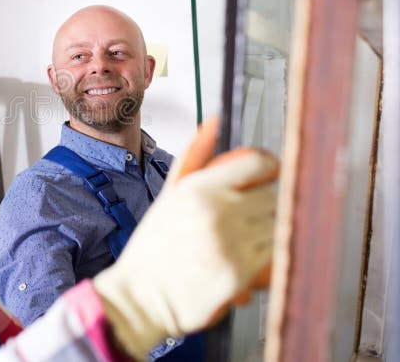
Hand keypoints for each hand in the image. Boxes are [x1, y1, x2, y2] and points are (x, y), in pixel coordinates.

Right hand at [92, 118, 277, 359]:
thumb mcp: (169, 195)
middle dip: (265, 205)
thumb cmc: (153, 248)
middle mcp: (216, 212)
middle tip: (247, 217)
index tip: (268, 174)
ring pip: (278, 228)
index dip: (268, 166)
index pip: (258, 163)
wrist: (139, 297)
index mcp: (198, 188)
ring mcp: (231, 245)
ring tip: (244, 242)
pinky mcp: (241, 276)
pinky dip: (268, 260)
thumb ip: (195, 156)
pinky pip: (274, 259)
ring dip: (268, 233)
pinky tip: (247, 261)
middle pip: (274, 196)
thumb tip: (213, 120)